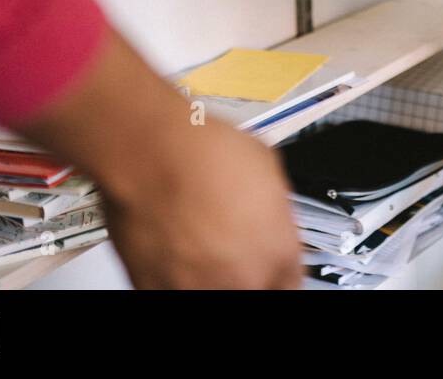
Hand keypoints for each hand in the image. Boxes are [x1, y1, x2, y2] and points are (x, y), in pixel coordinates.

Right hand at [104, 116, 300, 289]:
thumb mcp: (268, 169)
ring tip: (196, 245)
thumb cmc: (207, 152)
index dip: (277, 272)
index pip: (290, 285)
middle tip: (230, 250)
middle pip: (253, 290)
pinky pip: (171, 287)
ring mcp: (198, 289)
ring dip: (208, 276)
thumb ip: (276, 210)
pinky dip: (172, 274)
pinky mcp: (154, 287)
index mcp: (280, 253)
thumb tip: (271, 216)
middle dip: (246, 273)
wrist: (152, 153)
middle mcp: (243, 280)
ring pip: (211, 290)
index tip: (268, 263)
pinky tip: (170, 248)